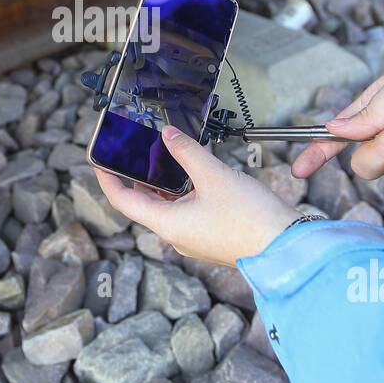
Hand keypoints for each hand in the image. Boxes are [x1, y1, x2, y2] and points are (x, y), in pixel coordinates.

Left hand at [94, 125, 302, 266]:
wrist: (286, 248)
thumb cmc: (251, 220)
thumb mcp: (214, 176)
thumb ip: (187, 152)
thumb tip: (167, 135)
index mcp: (167, 224)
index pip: (121, 200)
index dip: (106, 177)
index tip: (97, 159)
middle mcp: (175, 235)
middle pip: (143, 204)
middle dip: (135, 177)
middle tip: (130, 152)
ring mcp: (192, 238)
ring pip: (165, 208)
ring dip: (160, 184)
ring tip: (158, 157)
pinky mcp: (209, 236)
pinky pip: (185, 212)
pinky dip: (180, 193)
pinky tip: (191, 175)